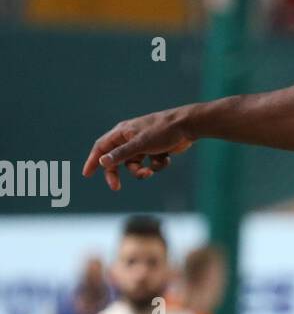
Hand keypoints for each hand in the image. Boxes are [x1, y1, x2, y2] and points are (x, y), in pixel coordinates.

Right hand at [83, 107, 197, 191]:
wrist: (187, 126)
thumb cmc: (162, 131)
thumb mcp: (139, 144)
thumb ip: (121, 154)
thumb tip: (102, 162)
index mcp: (122, 133)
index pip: (101, 147)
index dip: (93, 160)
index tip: (87, 174)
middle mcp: (130, 138)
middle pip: (116, 160)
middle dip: (116, 173)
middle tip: (116, 187)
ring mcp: (143, 145)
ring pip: (134, 165)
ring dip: (141, 171)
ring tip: (150, 171)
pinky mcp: (156, 150)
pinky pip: (150, 164)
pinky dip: (157, 165)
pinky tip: (166, 157)